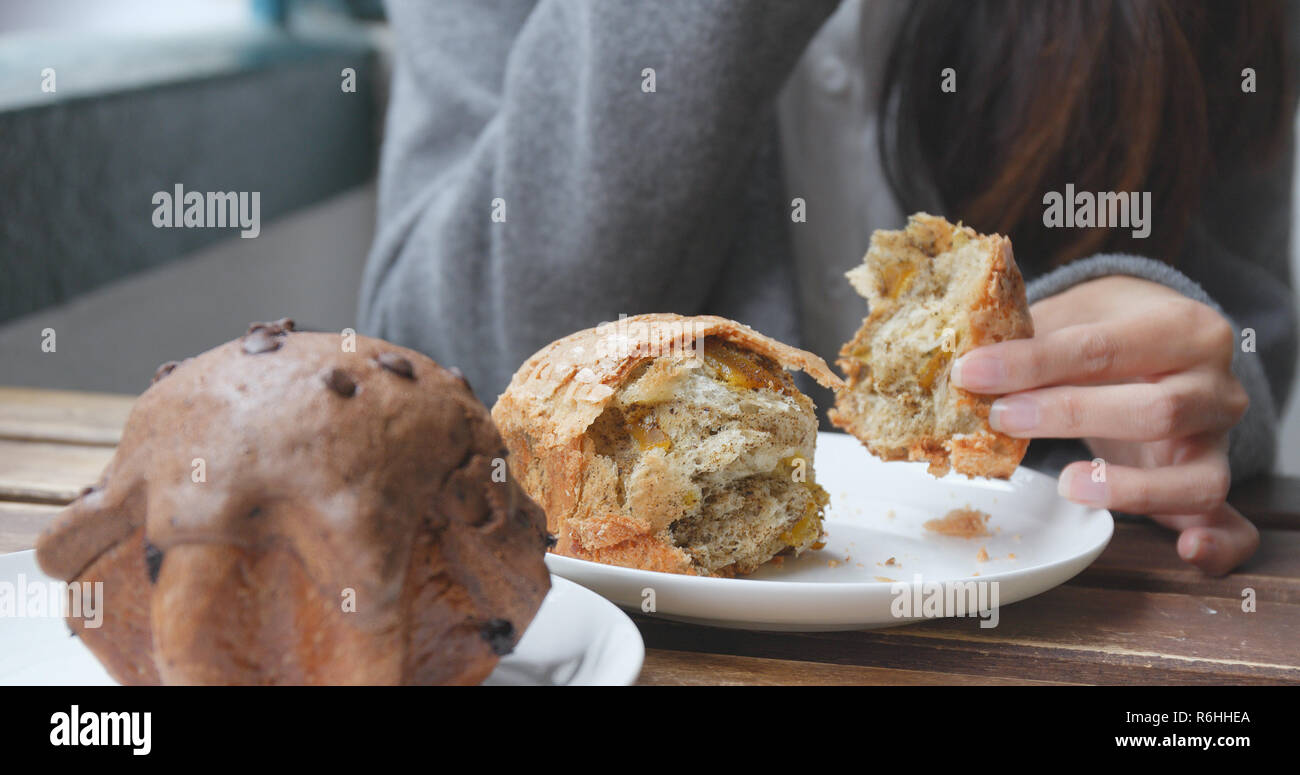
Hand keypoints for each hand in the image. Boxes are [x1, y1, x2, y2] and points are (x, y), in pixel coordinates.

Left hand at [950, 275, 1256, 574]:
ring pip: (1194, 476)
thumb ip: (1030, 336)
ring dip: (1128, 489)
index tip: (972, 372)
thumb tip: (960, 361)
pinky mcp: (1212, 482)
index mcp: (1183, 328)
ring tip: (1066, 486)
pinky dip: (1217, 543)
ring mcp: (1219, 440)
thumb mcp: (1074, 316)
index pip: (1104, 347)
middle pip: (1156, 411)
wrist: (1161, 338)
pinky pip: (1231, 523)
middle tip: (1002, 419)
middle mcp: (1216, 385)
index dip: (1033, 362)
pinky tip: (1184, 552)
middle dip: (1072, 416)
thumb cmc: (1105, 330)